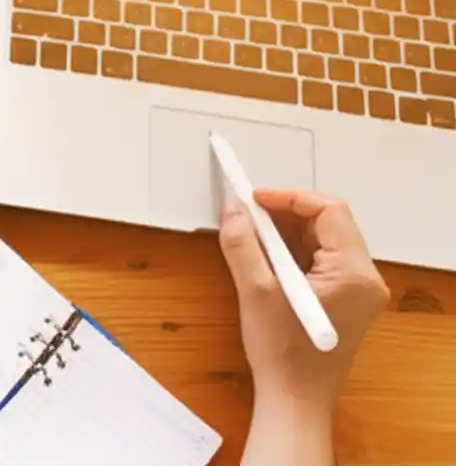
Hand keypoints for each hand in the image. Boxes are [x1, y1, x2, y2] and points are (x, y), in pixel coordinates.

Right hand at [218, 189, 388, 464]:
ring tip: (252, 233)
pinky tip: (265, 256)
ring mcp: (358, 291)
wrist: (295, 400)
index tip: (254, 198)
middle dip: (287, 213)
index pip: (329, 212)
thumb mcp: (255, 292)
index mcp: (354, 273)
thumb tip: (233, 211)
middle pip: (329, 224)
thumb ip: (243, 245)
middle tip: (249, 212)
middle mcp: (365, 278)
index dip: (289, 198)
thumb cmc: (282, 354)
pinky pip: (321, 261)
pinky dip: (293, 252)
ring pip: (324, 241)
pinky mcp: (345, 300)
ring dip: (288, 232)